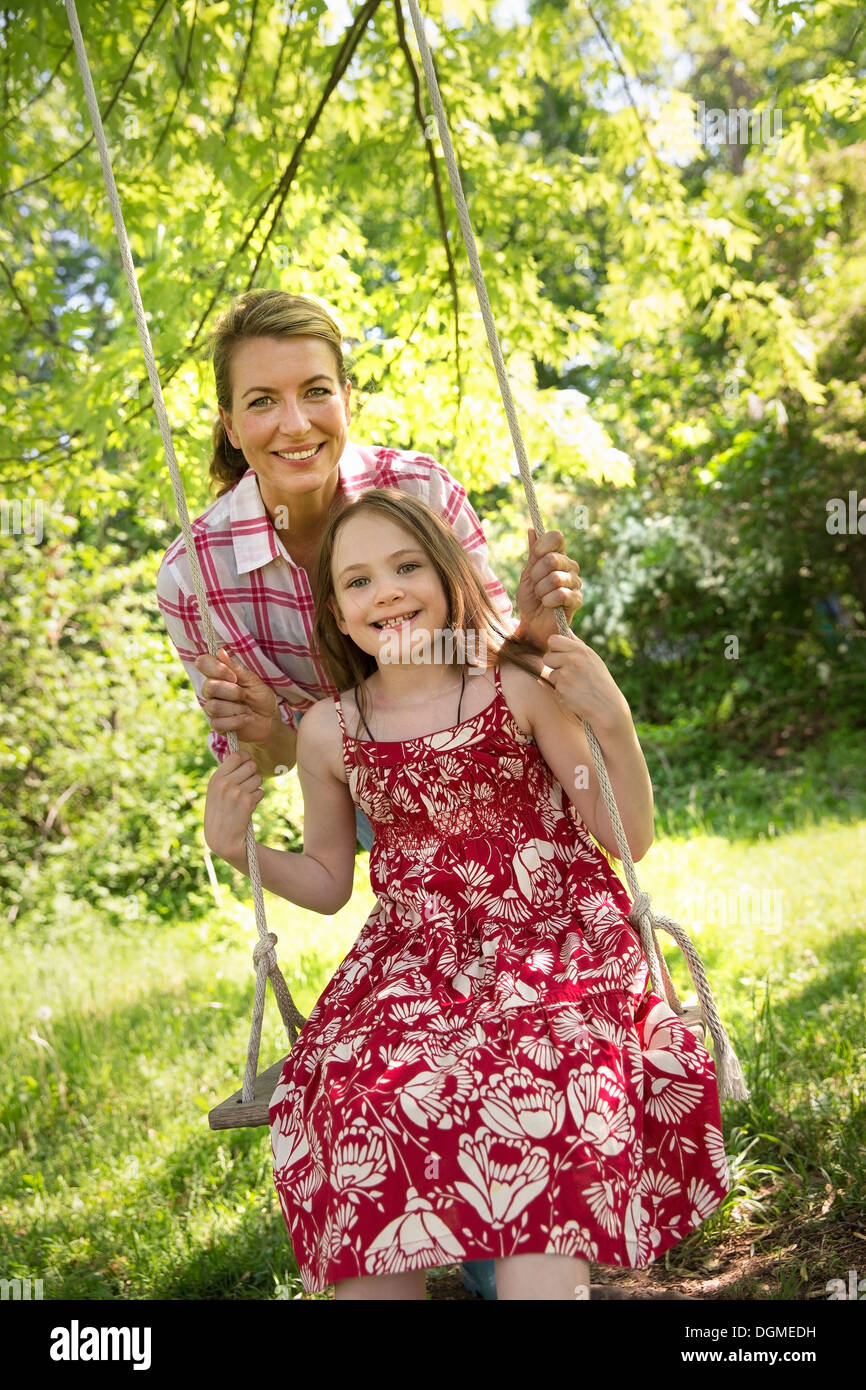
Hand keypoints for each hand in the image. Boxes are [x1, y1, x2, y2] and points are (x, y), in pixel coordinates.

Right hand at [195, 646, 278, 742]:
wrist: (270, 720)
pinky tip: (246, 719)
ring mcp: (212, 709)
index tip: (233, 676)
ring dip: (236, 708)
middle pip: (209, 687)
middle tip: (244, 695)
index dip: (216, 668)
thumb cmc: (261, 698)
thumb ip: (236, 668)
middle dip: (232, 691)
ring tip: (246, 709)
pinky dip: (237, 721)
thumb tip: (220, 652)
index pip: (202, 663)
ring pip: (214, 707)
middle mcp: (211, 692)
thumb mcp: (252, 680)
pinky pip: (218, 723)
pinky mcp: (217, 726)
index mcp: (218, 676)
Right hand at [204, 751, 263, 861]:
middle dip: (252, 774)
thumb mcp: (216, 791)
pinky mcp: (247, 802)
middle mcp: (225, 783)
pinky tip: (247, 807)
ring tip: (244, 798)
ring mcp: (236, 792)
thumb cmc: (220, 813)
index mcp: (216, 778)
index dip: (245, 758)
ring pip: (258, 778)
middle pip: (251, 765)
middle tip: (246, 785)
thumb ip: (226, 773)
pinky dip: (257, 798)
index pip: (236, 755)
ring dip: (255, 787)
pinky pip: (260, 791)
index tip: (245, 763)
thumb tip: (239, 753)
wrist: (222, 839)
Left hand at [514, 528, 582, 645]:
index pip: (557, 537)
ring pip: (555, 578)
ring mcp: (575, 583)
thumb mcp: (527, 575)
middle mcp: (570, 567)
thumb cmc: (530, 600)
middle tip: (535, 585)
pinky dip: (548, 601)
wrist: (533, 625)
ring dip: (541, 590)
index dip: (543, 544)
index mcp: (558, 556)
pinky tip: (547, 605)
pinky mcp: (577, 600)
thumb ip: (533, 554)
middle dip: (536, 574)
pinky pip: (561, 594)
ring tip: (541, 597)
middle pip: (552, 558)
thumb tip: (532, 530)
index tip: (535, 555)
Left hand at [542, 633, 630, 735]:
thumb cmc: (600, 681)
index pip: (553, 640)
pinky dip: (561, 692)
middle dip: (554, 665)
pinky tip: (575, 694)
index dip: (555, 648)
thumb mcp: (593, 659)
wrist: (607, 706)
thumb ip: (577, 644)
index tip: (561, 655)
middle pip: (547, 657)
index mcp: (580, 650)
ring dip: (558, 680)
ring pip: (550, 673)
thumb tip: (566, 630)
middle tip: (568, 672)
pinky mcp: (561, 690)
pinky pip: (554, 687)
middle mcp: (572, 660)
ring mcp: (565, 676)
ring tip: (575, 685)